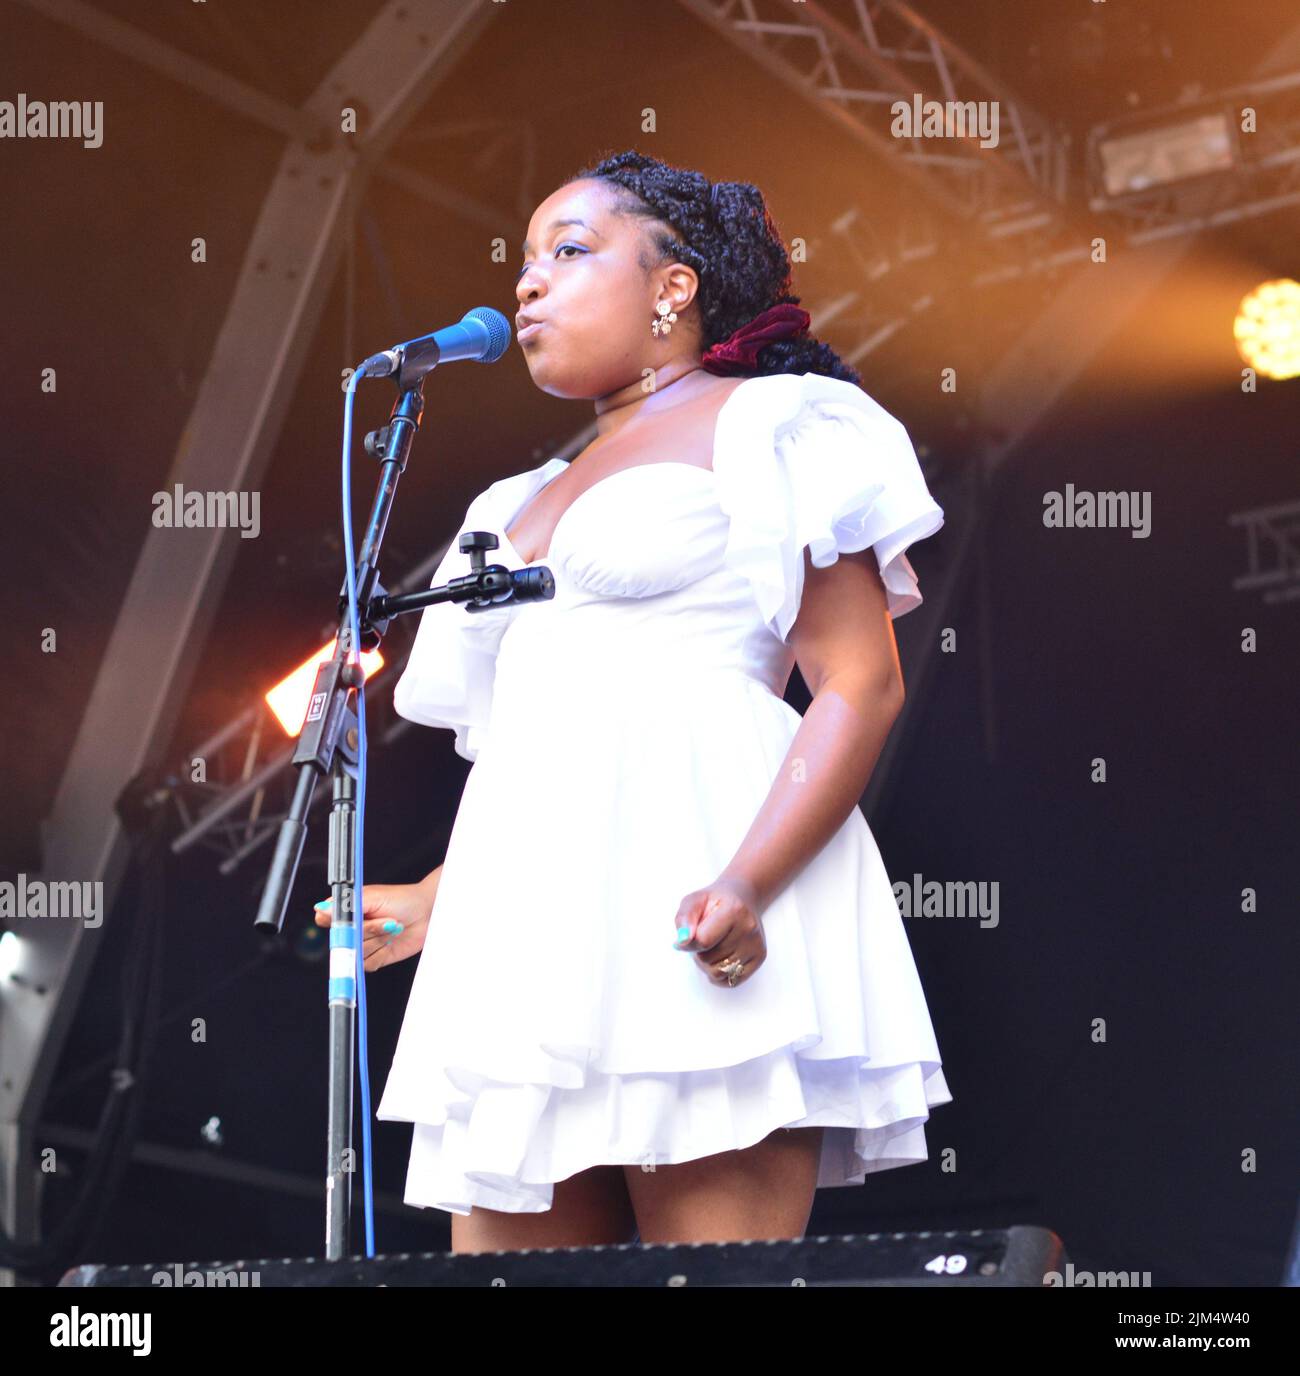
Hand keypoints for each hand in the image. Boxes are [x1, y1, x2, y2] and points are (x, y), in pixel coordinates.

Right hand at [313, 871, 440, 972]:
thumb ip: (347, 906)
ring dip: (377, 941)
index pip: (323, 920)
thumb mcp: (373, 897)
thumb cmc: (402, 899)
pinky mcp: (374, 957)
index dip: (335, 924)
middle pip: (342, 940)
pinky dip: (382, 954)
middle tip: (386, 920)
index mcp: (347, 910)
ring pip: (355, 954)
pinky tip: (391, 942)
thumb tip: (319, 909)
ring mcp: (362, 944)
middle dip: (368, 931)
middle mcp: (351, 928)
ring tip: (391, 927)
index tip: (353, 921)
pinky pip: (368, 964)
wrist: (427, 912)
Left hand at [671, 874, 766, 988]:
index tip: (688, 935)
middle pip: (708, 959)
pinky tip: (721, 957)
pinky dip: (720, 974)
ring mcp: (756, 945)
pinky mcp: (759, 958)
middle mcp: (748, 928)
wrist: (742, 898)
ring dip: (708, 964)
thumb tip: (682, 941)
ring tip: (713, 947)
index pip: (703, 941)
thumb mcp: (694, 900)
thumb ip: (684, 918)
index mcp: (733, 911)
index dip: (688, 942)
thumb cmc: (715, 901)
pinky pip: (731, 981)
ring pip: (718, 973)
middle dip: (699, 952)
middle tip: (704, 937)